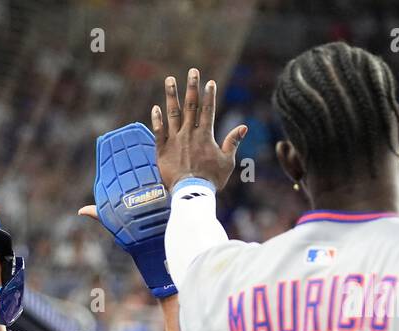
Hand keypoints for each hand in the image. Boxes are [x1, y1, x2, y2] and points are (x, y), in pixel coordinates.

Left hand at [153, 68, 246, 192]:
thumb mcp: (227, 161)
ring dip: (171, 96)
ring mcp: (174, 140)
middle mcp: (189, 134)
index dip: (209, 95)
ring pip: (173, 114)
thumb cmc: (211, 179)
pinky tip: (156, 107)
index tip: (209, 82)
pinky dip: (157, 119)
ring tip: (170, 79)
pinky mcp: (162, 150)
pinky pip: (158, 132)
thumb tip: (243, 127)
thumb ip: (232, 142)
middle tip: (192, 71)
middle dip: (192, 87)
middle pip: (191, 106)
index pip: (208, 110)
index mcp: (205, 135)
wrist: (191, 193)